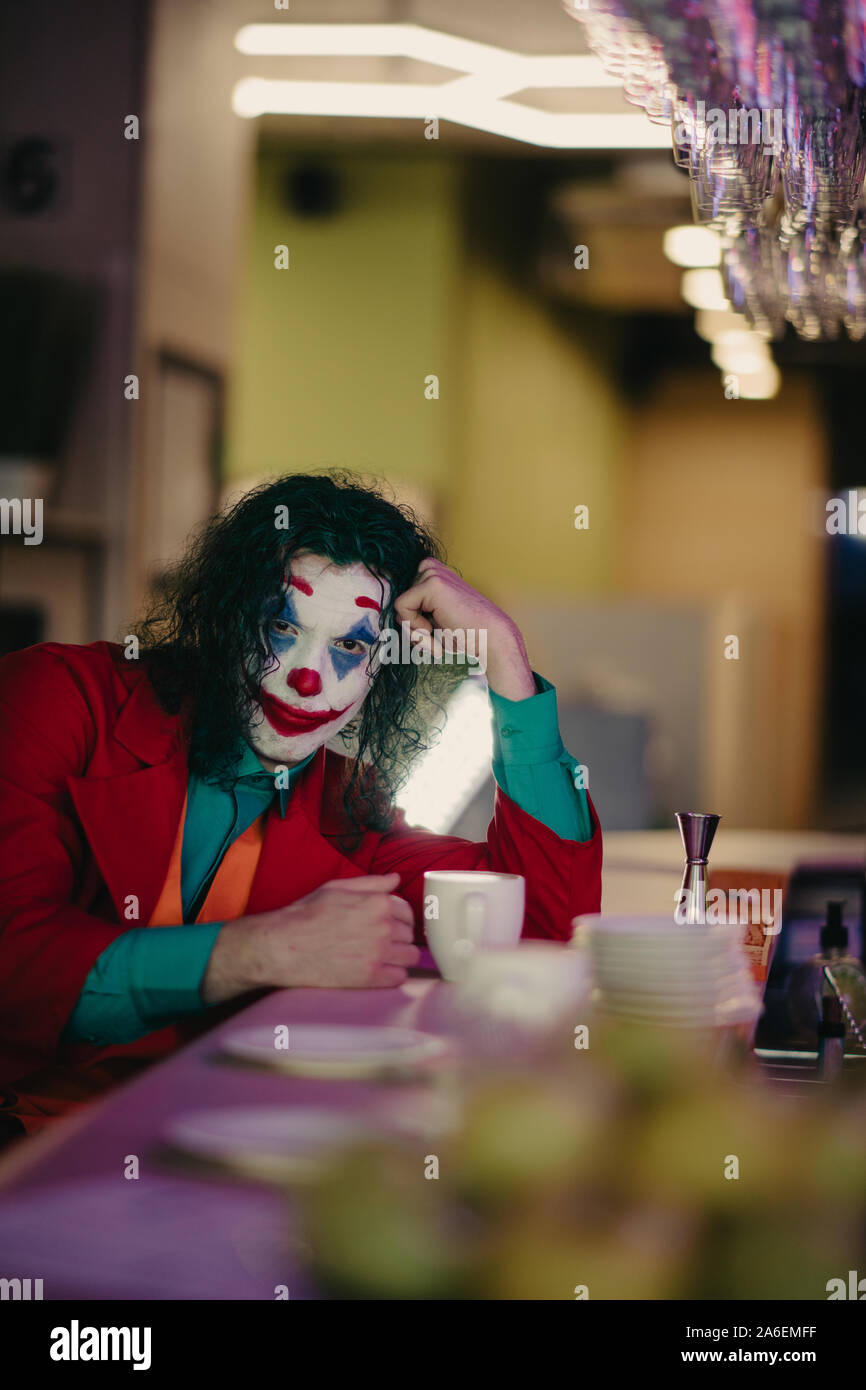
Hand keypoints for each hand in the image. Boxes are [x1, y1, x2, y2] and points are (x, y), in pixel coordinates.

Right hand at [201, 873, 418, 1002]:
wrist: (285, 945)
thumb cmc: (307, 915)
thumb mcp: (337, 888)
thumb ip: (371, 883)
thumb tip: (395, 879)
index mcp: (378, 903)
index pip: (407, 911)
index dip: (398, 917)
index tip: (389, 924)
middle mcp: (384, 927)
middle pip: (409, 934)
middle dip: (398, 936)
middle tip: (380, 941)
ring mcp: (379, 953)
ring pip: (410, 956)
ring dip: (399, 956)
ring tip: (382, 956)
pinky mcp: (371, 977)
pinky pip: (399, 977)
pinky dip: (392, 975)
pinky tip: (377, 971)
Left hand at [393, 558, 535, 699]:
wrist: (490, 640)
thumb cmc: (463, 635)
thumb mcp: (430, 620)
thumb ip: (409, 613)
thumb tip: (385, 613)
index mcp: (428, 573)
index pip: (398, 601)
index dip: (411, 624)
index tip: (435, 631)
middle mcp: (429, 567)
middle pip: (396, 604)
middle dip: (412, 627)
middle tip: (438, 634)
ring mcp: (431, 572)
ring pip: (398, 609)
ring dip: (416, 631)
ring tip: (441, 632)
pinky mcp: (431, 584)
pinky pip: (402, 610)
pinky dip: (417, 628)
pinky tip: (439, 629)